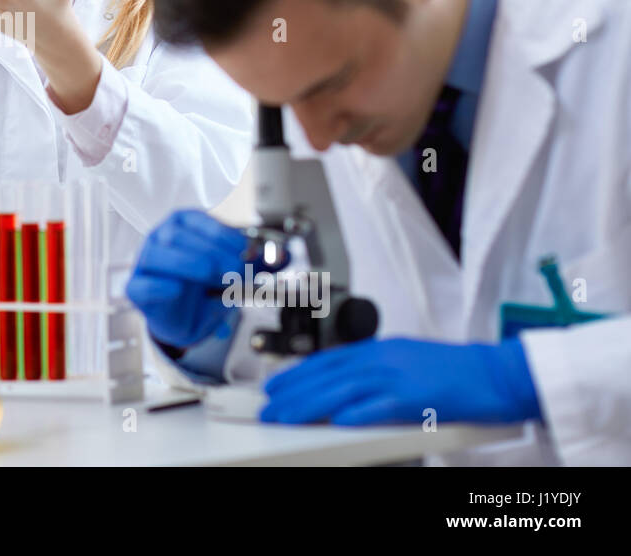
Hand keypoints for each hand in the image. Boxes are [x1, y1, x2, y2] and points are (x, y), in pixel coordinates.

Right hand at [126, 209, 248, 348]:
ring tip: (215, 278)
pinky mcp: (137, 288)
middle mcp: (162, 237)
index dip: (226, 236)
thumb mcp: (234, 272)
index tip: (248, 253)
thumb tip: (284, 256)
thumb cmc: (204, 287)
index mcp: (184, 224)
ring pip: (159, 254)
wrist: (185, 318)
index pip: (201, 222)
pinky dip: (162, 286)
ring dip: (191, 265)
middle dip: (213, 252)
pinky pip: (143, 284)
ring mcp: (146, 262)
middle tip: (238, 270)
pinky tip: (180, 289)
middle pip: (179, 235)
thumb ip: (257, 262)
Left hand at [260, 337, 542, 425]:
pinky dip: (354, 413)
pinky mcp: (417, 395)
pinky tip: (334, 422)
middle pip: (328, 374)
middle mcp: (384, 357)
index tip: (277, 385)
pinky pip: (378, 405)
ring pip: (342, 389)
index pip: (329, 360)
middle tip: (269, 405)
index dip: (299, 373)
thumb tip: (348, 389)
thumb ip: (378, 372)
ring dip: (309, 404)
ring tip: (284, 416)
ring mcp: (400, 375)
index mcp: (382, 349)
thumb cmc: (460, 372)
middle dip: (293, 390)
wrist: (501, 372)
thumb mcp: (409, 362)